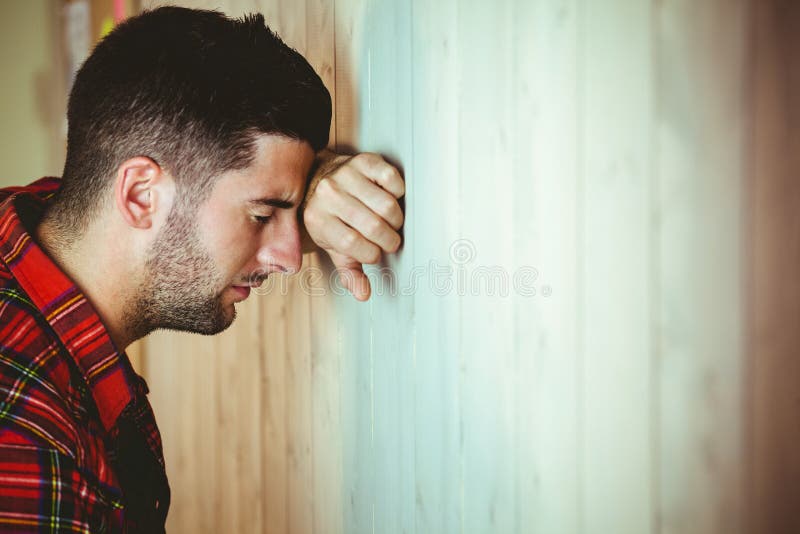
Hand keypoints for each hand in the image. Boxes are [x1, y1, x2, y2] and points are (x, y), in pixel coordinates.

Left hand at [302, 151, 404, 300]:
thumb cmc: (331, 216)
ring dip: (396, 220)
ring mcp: (346, 175)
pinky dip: (398, 193)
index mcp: (318, 219)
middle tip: (389, 240)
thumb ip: (349, 270)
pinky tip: (390, 198)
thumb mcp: (334, 245)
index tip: (375, 253)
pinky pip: (392, 179)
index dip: (371, 253)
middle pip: (373, 226)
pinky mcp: (364, 161)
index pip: (352, 243)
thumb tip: (363, 293)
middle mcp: (328, 195)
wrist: (320, 177)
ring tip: (391, 222)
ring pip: (387, 205)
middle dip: (388, 239)